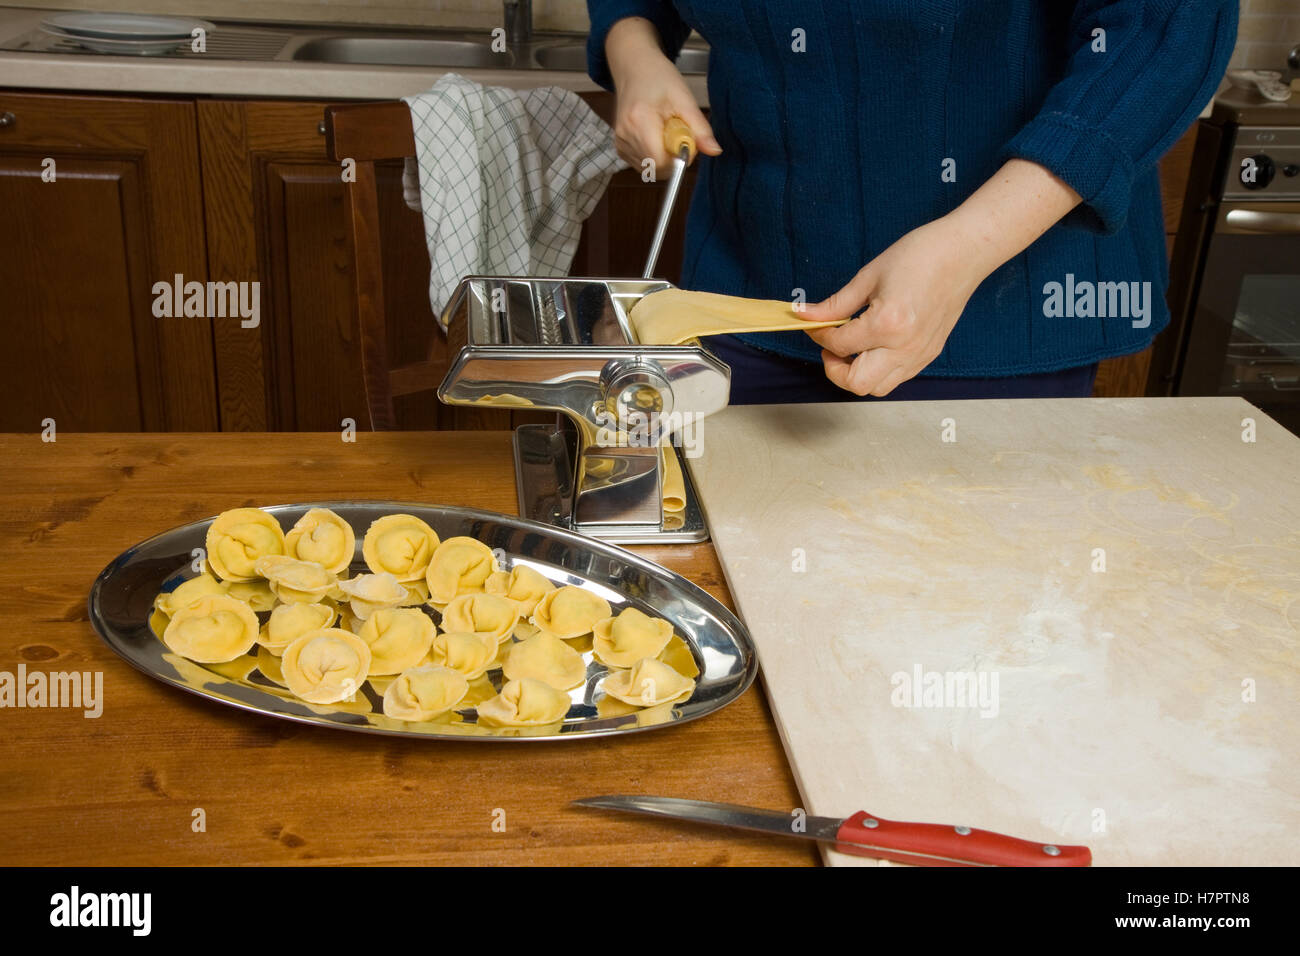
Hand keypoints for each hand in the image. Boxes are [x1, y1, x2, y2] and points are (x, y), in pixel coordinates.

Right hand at [606, 18, 720, 171]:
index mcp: (640, 121)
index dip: (678, 158)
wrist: (634, 67)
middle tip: (675, 131)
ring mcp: (620, 142)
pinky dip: (653, 155)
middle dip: (672, 157)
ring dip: (663, 156)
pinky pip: (642, 164)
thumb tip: (714, 150)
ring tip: (664, 129)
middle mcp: (625, 134)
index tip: (684, 139)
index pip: (661, 161)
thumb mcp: (685, 99)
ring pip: (650, 168)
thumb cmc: (658, 78)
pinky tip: (655, 135)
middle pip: (656, 167)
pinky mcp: (620, 147)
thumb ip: (700, 128)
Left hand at [799, 216, 985, 396]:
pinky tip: (873, 347)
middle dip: (834, 369)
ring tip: (852, 349)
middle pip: (856, 383)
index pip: (839, 345)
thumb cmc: (920, 256)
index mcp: (887, 324)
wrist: (963, 252)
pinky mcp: (929, 354)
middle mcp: (904, 347)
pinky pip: (897, 377)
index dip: (819, 336)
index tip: (813, 326)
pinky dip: (878, 370)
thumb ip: (835, 304)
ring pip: (878, 388)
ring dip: (857, 375)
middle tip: (830, 347)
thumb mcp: (868, 276)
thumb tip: (805, 315)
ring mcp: (919, 354)